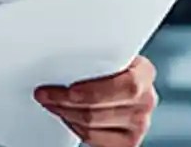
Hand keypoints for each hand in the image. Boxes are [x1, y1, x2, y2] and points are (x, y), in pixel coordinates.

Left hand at [33, 55, 157, 146]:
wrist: (118, 85)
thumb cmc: (108, 66)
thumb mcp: (108, 54)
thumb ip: (95, 56)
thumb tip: (60, 51)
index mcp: (144, 73)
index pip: (126, 85)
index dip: (94, 91)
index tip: (69, 89)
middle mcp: (146, 100)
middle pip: (99, 109)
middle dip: (65, 102)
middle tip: (44, 94)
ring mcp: (139, 124)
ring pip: (92, 126)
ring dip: (65, 114)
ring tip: (51, 103)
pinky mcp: (128, 142)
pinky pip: (94, 139)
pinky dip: (75, 128)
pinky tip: (68, 116)